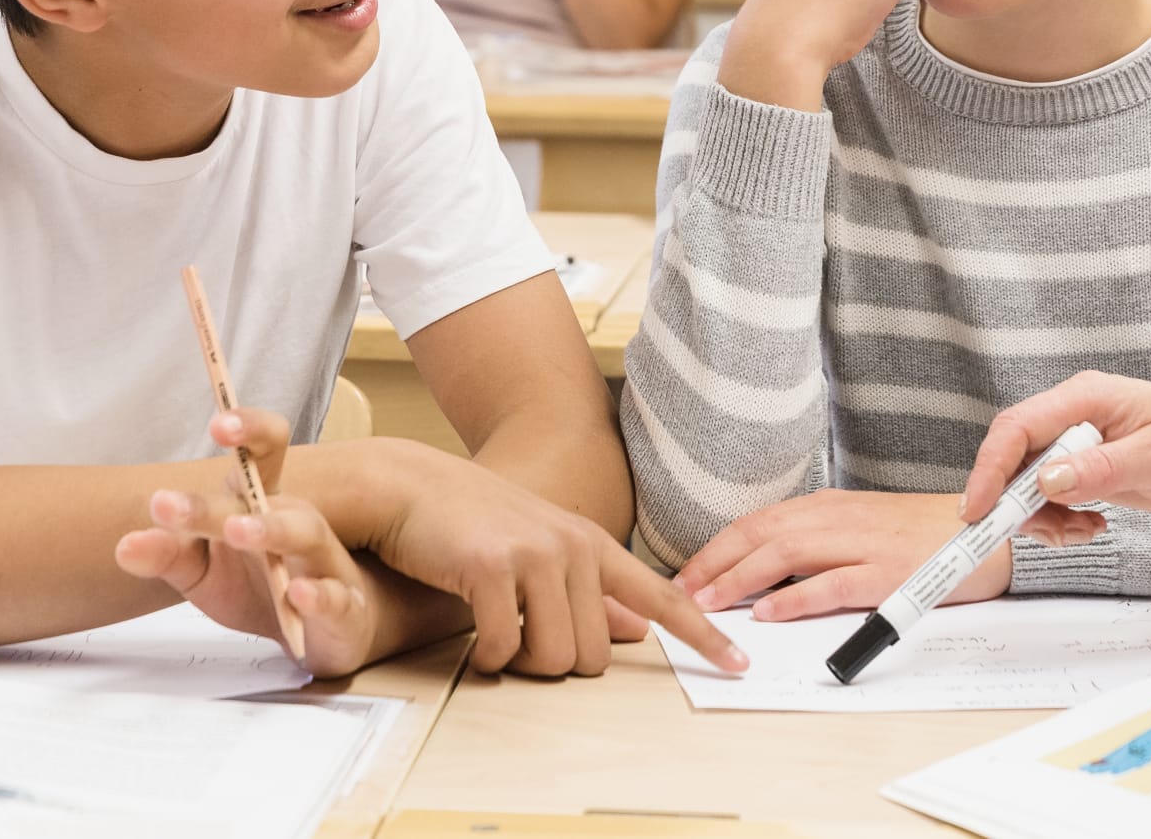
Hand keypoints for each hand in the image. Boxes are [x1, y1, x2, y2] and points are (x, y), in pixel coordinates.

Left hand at [114, 408, 378, 676]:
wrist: (325, 630)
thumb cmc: (261, 587)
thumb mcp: (204, 573)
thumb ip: (169, 555)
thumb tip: (124, 543)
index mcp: (262, 504)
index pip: (264, 453)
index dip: (249, 429)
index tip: (217, 422)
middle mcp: (297, 523)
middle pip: (268, 498)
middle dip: (221, 501)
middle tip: (172, 504)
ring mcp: (322, 564)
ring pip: (305, 535)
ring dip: (272, 530)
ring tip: (238, 531)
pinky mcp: (341, 609)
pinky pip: (334, 599)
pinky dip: (319, 596)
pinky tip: (299, 596)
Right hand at [362, 440, 747, 676]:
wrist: (410, 487)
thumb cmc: (473, 524)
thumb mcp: (541, 550)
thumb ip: (590, 591)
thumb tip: (636, 630)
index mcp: (593, 545)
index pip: (663, 596)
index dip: (703, 634)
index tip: (739, 662)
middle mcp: (575, 547)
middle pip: (594, 655)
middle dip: (555, 663)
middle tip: (521, 639)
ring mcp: (537, 554)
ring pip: (555, 658)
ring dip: (520, 663)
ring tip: (498, 631)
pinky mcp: (494, 568)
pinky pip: (505, 650)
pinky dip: (487, 658)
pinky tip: (475, 632)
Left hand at [673, 491, 1009, 622]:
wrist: (985, 533)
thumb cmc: (922, 533)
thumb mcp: (862, 525)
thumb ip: (819, 540)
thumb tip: (767, 568)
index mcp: (830, 506)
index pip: (760, 521)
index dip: (717, 548)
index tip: (687, 574)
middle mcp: (839, 518)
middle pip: (761, 533)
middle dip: (714, 563)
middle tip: (680, 593)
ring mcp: (862, 544)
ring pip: (785, 554)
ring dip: (739, 579)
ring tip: (707, 603)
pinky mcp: (886, 574)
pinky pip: (830, 585)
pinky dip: (793, 598)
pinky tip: (767, 612)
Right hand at [961, 372, 1150, 544]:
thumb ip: (1101, 468)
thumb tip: (1047, 479)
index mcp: (1085, 398)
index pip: (1019, 428)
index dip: (991, 469)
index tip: (980, 511)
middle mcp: (1072, 416)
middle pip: (1014, 457)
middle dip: (1016, 503)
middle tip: (1044, 534)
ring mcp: (1076, 443)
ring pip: (1028, 484)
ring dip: (1041, 518)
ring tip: (1081, 532)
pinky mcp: (1084, 468)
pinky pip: (1049, 498)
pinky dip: (1059, 521)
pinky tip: (1091, 527)